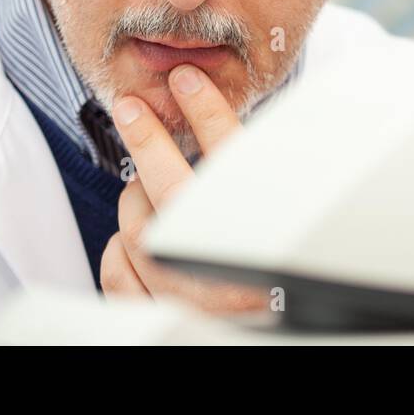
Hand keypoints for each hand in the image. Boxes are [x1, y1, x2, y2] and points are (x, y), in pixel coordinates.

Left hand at [100, 63, 267, 314]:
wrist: (288, 335)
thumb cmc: (289, 284)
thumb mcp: (294, 223)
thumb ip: (273, 183)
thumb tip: (241, 130)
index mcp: (269, 242)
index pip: (237, 159)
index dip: (208, 110)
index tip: (187, 79)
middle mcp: (228, 276)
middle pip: (177, 194)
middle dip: (150, 143)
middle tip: (133, 108)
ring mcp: (188, 303)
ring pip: (140, 232)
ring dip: (136, 202)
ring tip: (146, 187)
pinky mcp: (157, 320)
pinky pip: (120, 273)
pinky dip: (121, 249)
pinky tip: (135, 237)